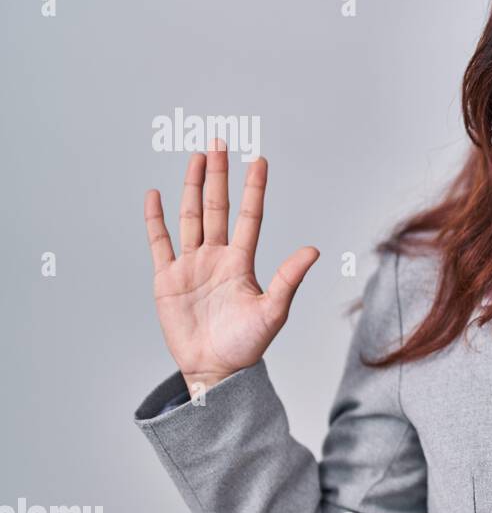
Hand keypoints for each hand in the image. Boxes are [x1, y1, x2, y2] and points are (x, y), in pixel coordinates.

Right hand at [143, 138, 318, 395]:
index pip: (249, 216)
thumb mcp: (273, 311)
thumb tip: (314, 249)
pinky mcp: (167, 278)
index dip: (253, 188)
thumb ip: (289, 278)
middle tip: (219, 141)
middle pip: (217, 207)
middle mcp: (217, 257)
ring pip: (191, 216)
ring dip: (192, 187)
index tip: (258, 160)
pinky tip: (155, 194)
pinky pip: (160, 242)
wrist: (216, 370)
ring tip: (196, 157)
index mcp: (242, 262)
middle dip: (218, 175)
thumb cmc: (247, 345)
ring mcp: (191, 265)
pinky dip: (155, 219)